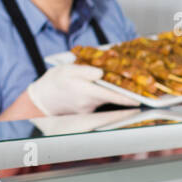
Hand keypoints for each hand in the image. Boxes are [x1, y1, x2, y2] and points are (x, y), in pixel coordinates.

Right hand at [25, 63, 142, 115]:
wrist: (42, 98)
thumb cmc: (55, 81)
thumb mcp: (68, 69)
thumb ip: (85, 71)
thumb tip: (101, 73)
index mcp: (85, 91)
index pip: (110, 95)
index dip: (126, 98)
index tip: (139, 99)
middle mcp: (88, 103)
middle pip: (112, 99)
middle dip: (125, 95)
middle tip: (139, 89)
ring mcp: (88, 109)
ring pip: (106, 101)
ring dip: (115, 95)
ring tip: (126, 87)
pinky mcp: (87, 112)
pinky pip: (100, 103)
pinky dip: (106, 97)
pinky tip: (108, 90)